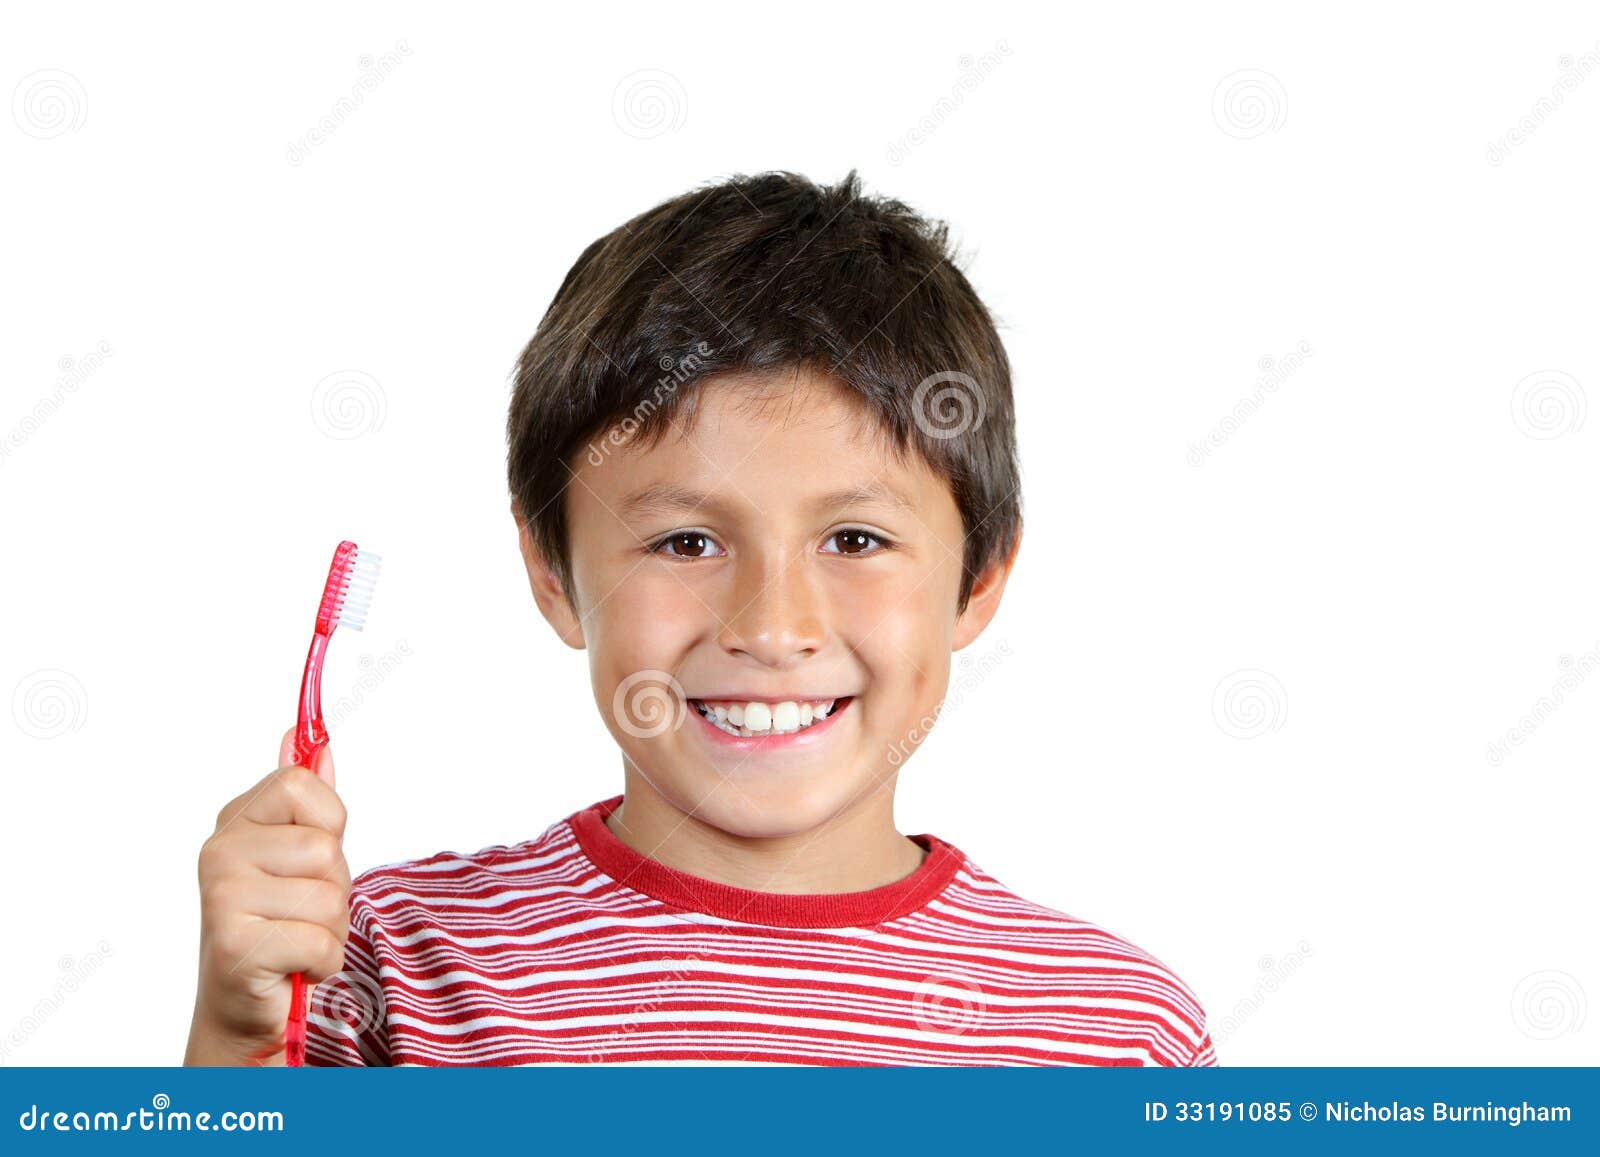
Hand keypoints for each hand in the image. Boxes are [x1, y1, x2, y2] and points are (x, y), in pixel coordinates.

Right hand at [183, 729, 349, 1065]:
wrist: (242, 1005)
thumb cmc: (277, 923)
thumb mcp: (296, 854)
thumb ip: (305, 797)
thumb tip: (307, 737)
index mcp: (235, 821)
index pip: (303, 785)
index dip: (328, 824)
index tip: (307, 856)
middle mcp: (219, 853)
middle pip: (325, 847)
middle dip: (334, 886)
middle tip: (301, 910)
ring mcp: (222, 898)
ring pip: (329, 897)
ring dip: (330, 928)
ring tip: (296, 938)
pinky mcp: (236, 946)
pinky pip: (321, 942)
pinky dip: (322, 962)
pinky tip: (291, 966)